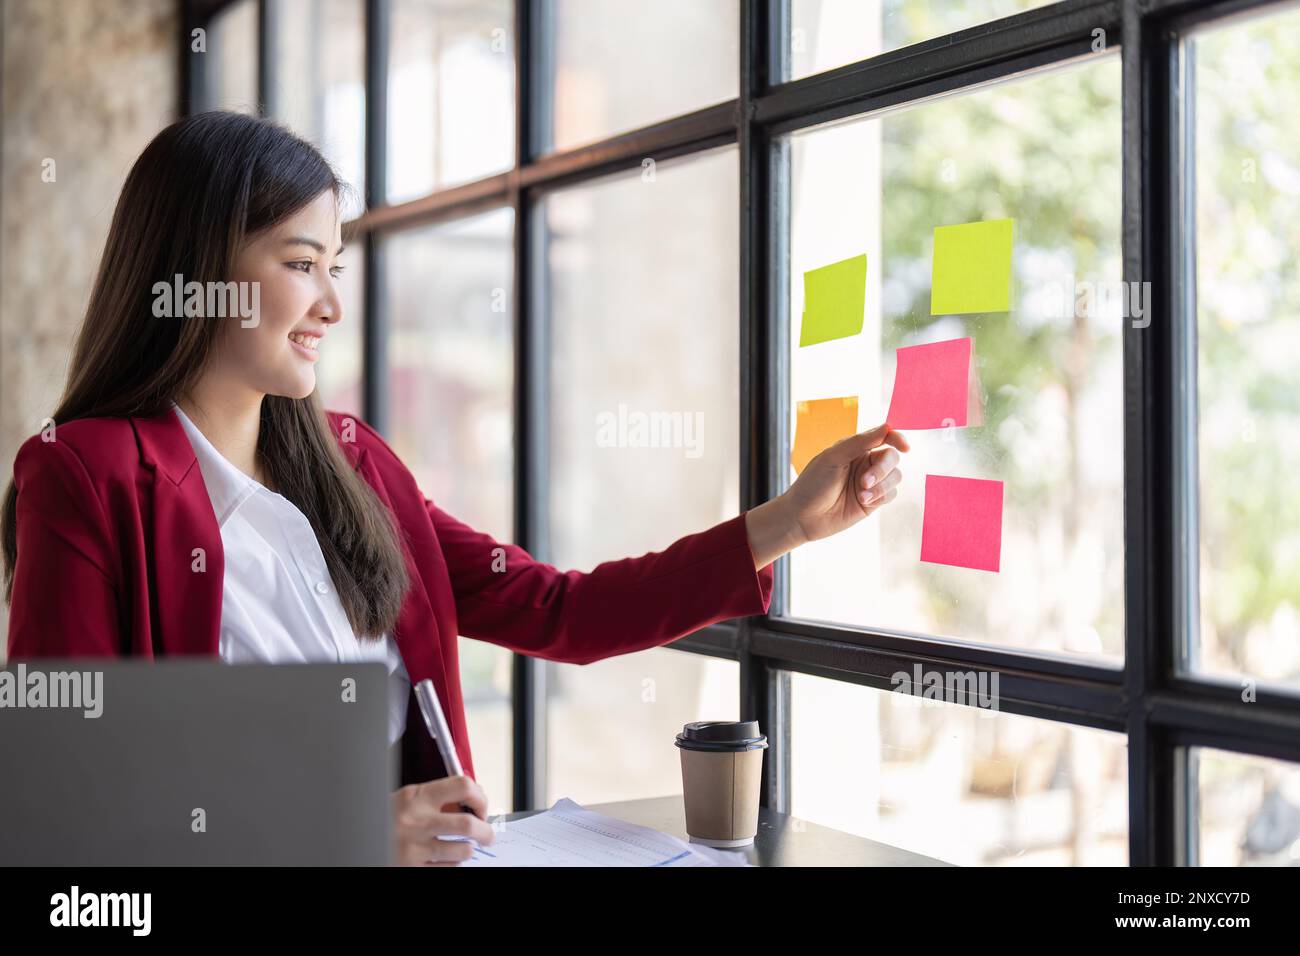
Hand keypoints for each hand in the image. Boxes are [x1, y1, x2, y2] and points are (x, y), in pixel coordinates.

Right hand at [391, 775, 494, 865]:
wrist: (354, 837)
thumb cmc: (385, 818)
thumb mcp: (407, 801)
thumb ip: (435, 799)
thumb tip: (471, 802)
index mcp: (415, 797)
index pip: (462, 786)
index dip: (480, 797)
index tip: (482, 807)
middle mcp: (415, 821)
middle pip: (469, 824)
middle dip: (486, 831)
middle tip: (488, 835)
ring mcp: (414, 848)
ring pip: (462, 850)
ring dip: (469, 850)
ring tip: (464, 848)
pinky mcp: (412, 868)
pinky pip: (448, 867)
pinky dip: (453, 864)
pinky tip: (447, 858)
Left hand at [745, 424, 908, 568]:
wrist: (803, 517)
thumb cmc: (812, 484)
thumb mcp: (833, 458)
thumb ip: (860, 442)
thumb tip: (887, 426)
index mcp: (855, 448)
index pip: (883, 436)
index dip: (897, 438)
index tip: (904, 447)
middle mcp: (865, 463)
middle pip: (892, 457)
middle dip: (883, 469)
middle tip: (865, 481)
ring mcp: (870, 482)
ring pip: (895, 477)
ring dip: (882, 485)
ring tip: (861, 494)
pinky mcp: (873, 501)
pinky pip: (891, 494)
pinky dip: (881, 496)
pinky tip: (863, 501)